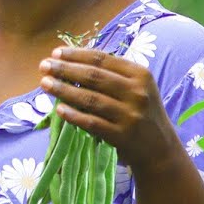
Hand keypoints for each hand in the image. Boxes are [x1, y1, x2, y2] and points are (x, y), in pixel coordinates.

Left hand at [37, 47, 186, 173]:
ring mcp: (130, 115)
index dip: (76, 55)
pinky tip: (59, 109)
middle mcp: (137, 92)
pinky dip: (74, 115)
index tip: (55, 53)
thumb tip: (71, 61)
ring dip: (64, 90)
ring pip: (90, 98)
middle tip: (43, 66)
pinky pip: (92, 123)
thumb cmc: (141, 113)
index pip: (102, 59)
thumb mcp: (136, 88)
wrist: (160, 150)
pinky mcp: (122, 136)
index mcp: (140, 74)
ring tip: (45, 84)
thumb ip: (111, 74)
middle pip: (94, 76)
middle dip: (65, 69)